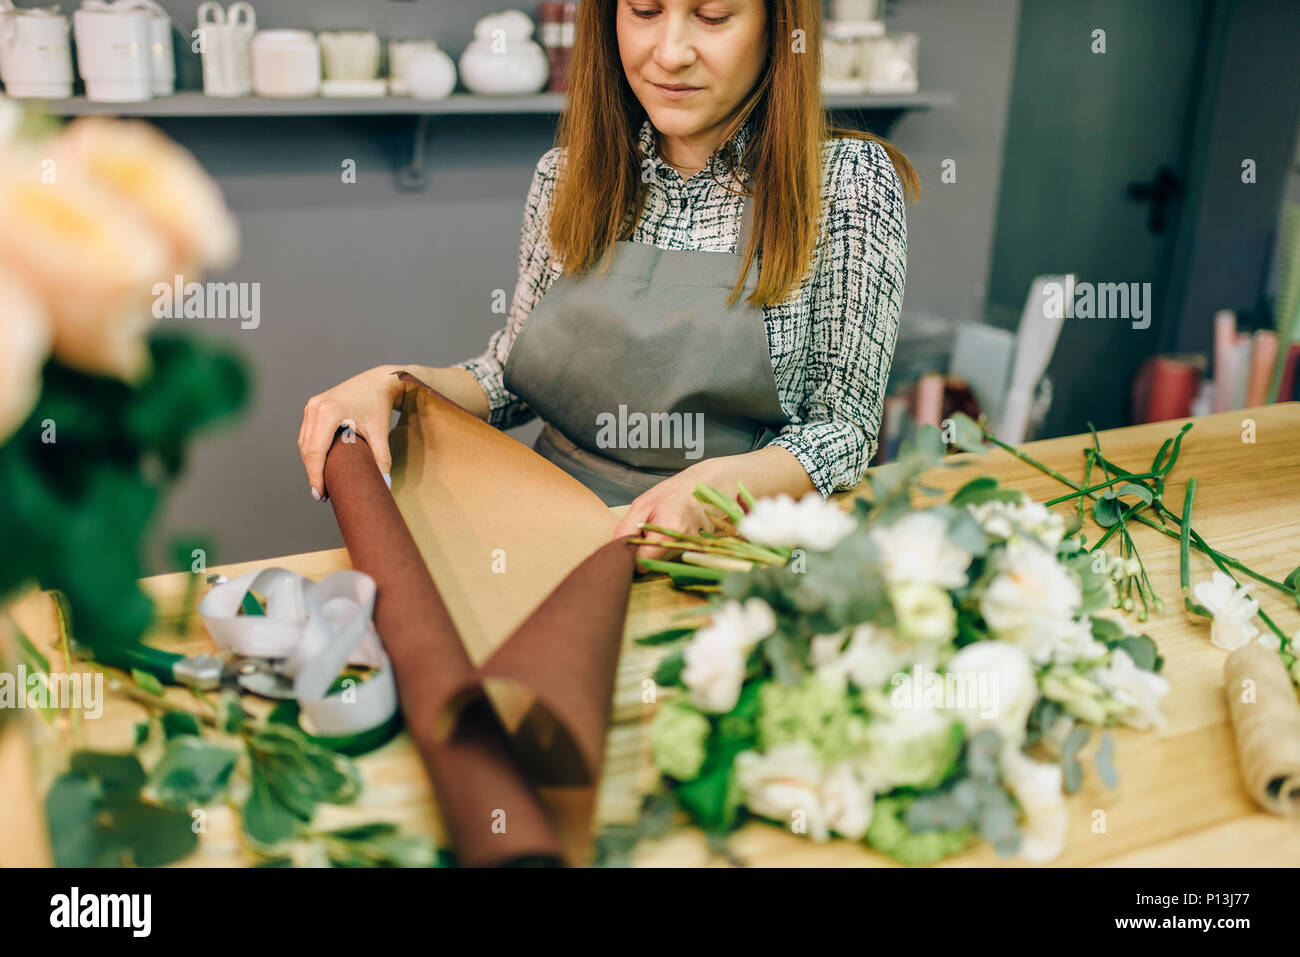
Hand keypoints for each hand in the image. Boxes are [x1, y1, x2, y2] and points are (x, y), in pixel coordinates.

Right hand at [298, 365, 403, 500]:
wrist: (378, 382)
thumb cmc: (379, 405)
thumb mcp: (380, 433)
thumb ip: (382, 460)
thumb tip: (384, 485)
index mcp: (329, 411)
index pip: (316, 451)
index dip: (315, 475)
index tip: (320, 495)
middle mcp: (315, 407)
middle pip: (308, 449)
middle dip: (313, 473)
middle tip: (322, 495)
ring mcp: (311, 406)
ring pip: (304, 443)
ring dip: (311, 464)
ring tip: (322, 484)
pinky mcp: (312, 407)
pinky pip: (306, 435)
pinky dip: (311, 452)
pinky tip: (320, 466)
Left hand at [612, 468, 720, 564]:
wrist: (704, 486)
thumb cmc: (673, 492)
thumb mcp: (642, 506)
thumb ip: (626, 530)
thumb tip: (617, 550)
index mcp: (669, 532)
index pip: (641, 563)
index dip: (633, 553)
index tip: (633, 540)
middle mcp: (684, 545)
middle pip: (653, 563)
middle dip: (645, 549)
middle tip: (649, 528)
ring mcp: (693, 550)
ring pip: (662, 560)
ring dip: (657, 548)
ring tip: (663, 526)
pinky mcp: (697, 551)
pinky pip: (674, 555)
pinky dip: (669, 546)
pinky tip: (672, 530)